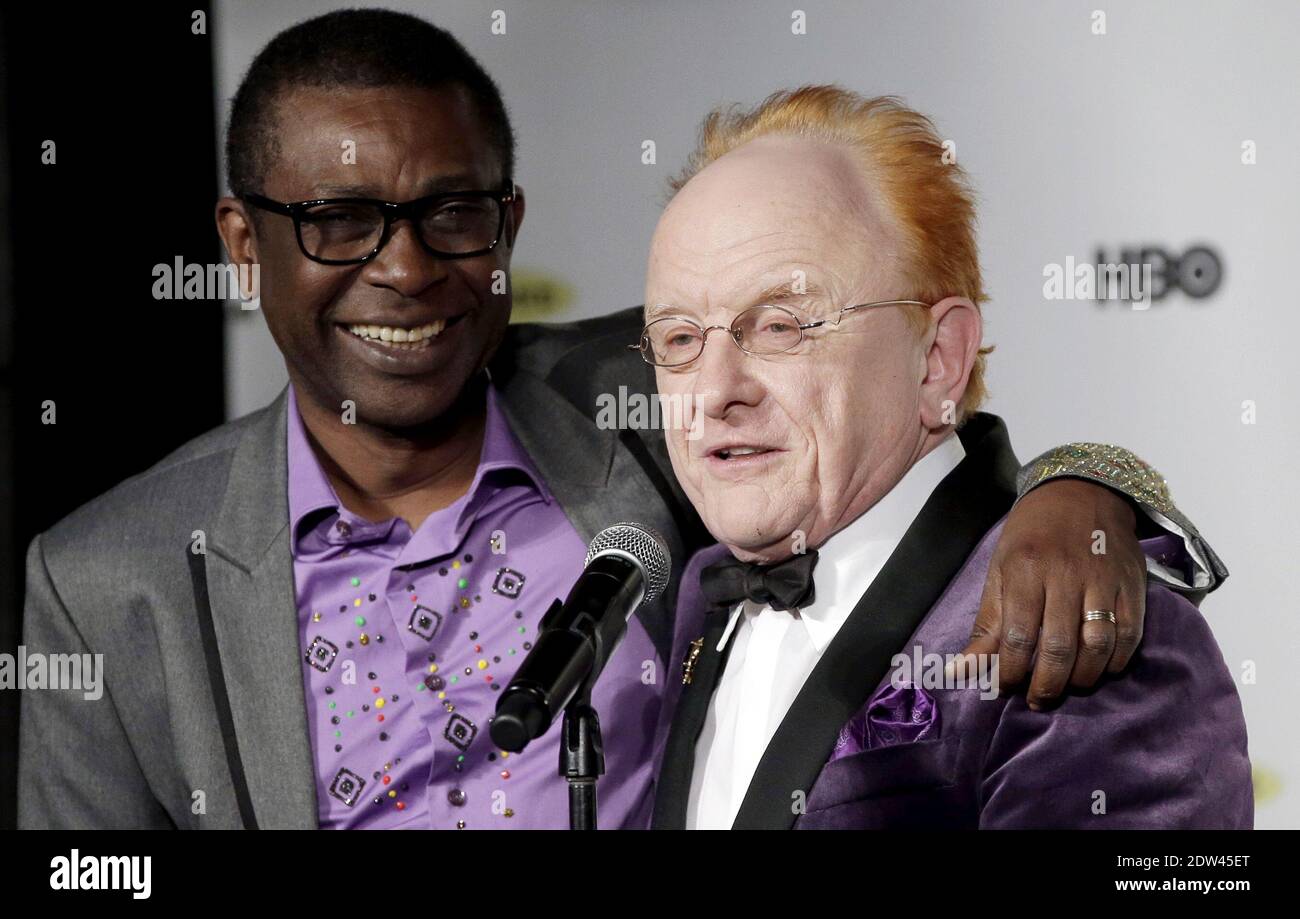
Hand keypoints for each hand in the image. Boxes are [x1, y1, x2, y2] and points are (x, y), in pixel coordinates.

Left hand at [960, 478, 1146, 708]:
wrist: (1081, 491)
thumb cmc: (1032, 534)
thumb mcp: (1000, 570)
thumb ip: (987, 624)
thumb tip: (961, 670)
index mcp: (1026, 569)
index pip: (1017, 636)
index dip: (1009, 671)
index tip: (1003, 687)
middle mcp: (1067, 575)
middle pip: (1059, 646)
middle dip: (1046, 684)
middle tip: (1037, 700)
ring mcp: (1103, 580)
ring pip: (1097, 644)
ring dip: (1082, 678)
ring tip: (1066, 687)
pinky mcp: (1132, 584)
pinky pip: (1129, 634)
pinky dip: (1115, 661)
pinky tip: (1100, 670)